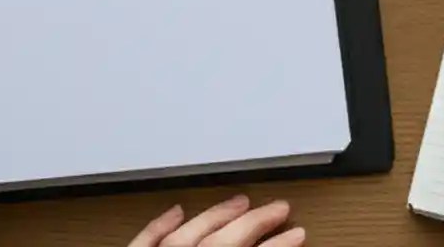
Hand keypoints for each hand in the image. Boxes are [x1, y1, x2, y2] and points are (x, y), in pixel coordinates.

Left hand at [129, 196, 304, 246]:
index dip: (277, 245)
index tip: (297, 233)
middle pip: (223, 239)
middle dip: (255, 221)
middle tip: (279, 208)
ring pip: (189, 233)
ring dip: (217, 215)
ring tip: (240, 201)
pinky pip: (146, 240)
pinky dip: (161, 223)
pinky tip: (176, 210)